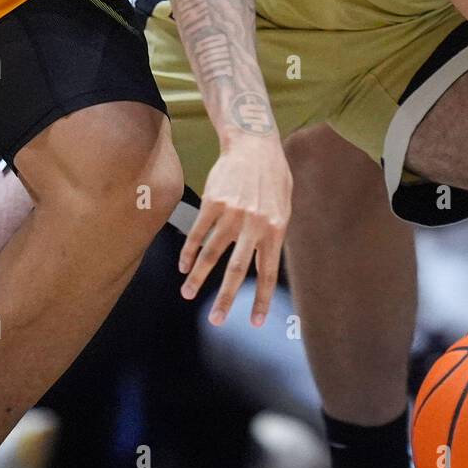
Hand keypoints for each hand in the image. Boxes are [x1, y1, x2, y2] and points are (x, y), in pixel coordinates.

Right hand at [179, 132, 292, 326]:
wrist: (254, 145)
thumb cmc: (272, 177)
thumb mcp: (284, 207)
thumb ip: (274, 234)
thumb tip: (266, 260)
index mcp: (275, 229)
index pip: (267, 272)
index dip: (260, 298)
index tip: (253, 321)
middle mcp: (254, 225)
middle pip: (236, 269)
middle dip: (224, 298)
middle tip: (215, 320)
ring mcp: (232, 214)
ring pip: (212, 253)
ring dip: (198, 277)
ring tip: (187, 294)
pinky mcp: (213, 202)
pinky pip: (199, 233)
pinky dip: (189, 251)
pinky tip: (183, 265)